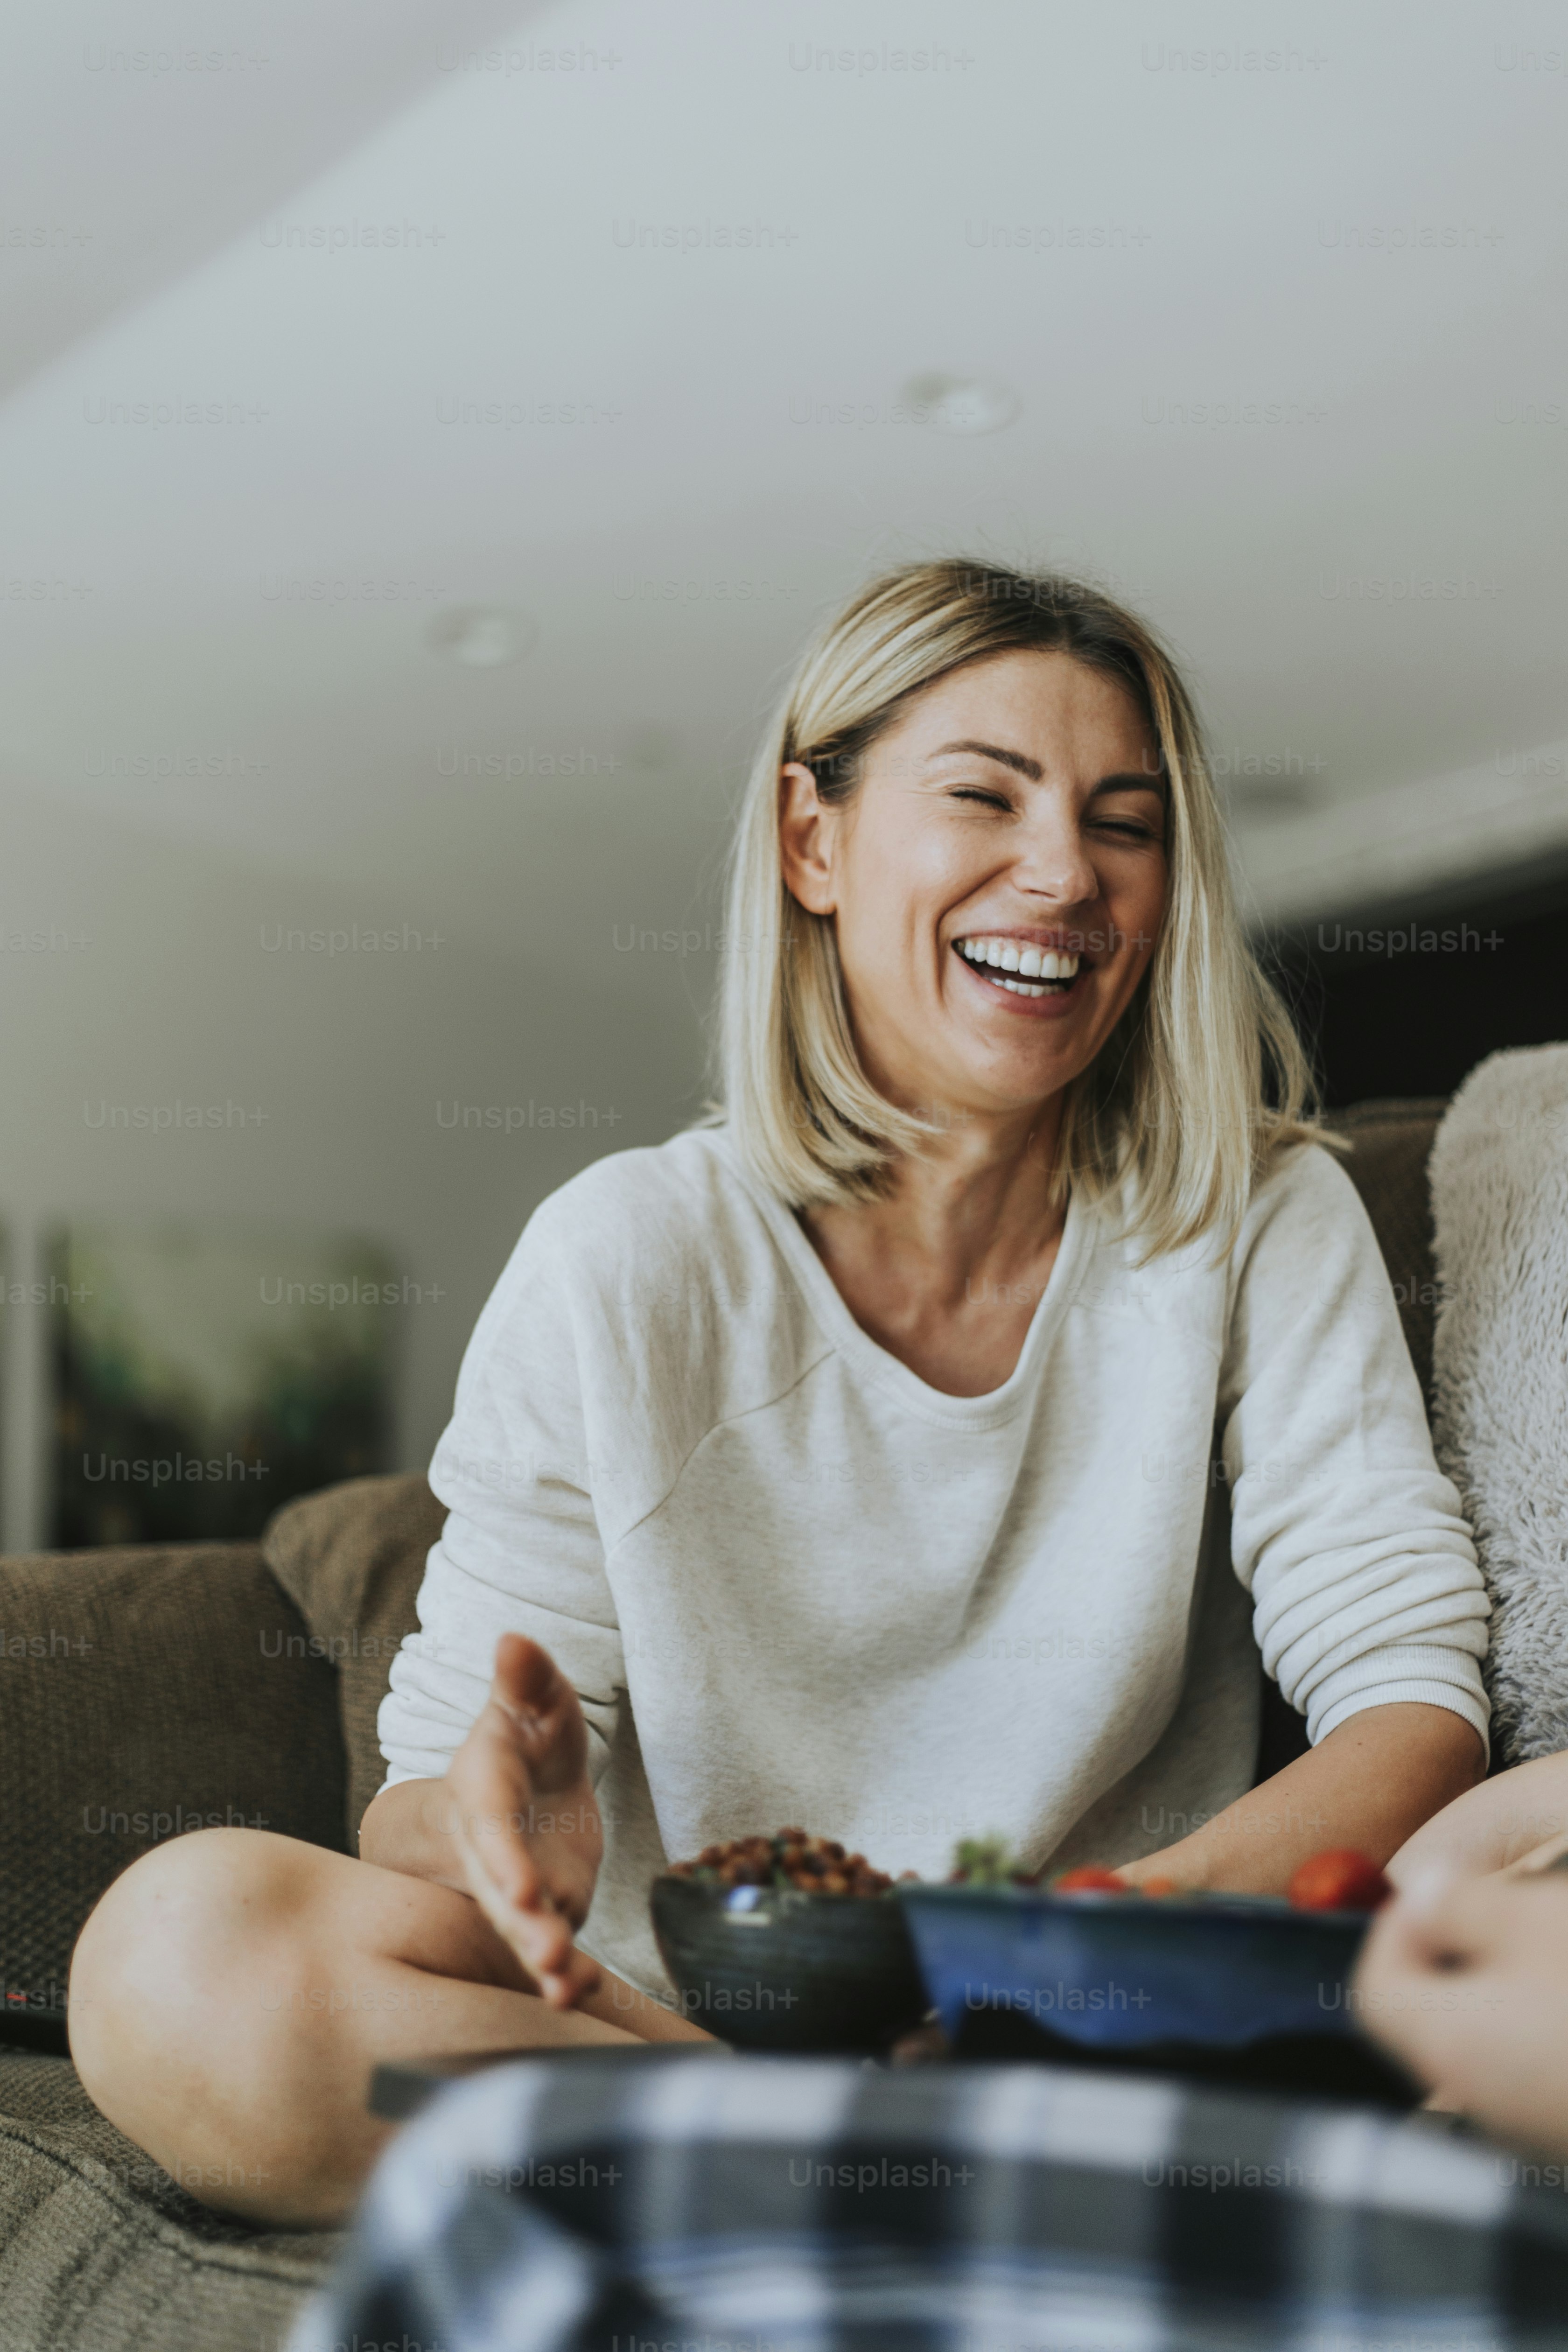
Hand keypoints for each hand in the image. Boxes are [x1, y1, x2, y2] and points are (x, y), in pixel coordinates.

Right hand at [441, 1633, 603, 2008]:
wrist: (528, 1782)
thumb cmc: (526, 1735)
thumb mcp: (531, 1700)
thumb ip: (525, 1677)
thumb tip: (512, 1638)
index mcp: (485, 1792)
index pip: (492, 1829)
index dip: (505, 1859)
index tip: (523, 1889)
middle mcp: (493, 1851)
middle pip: (502, 1891)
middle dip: (522, 1923)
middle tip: (546, 1951)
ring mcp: (519, 1888)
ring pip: (524, 1930)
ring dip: (544, 1960)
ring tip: (564, 1988)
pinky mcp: (550, 1911)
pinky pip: (555, 1948)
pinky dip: (568, 1976)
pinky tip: (583, 1996)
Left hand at [1355, 1868, 1567, 2158]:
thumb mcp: (1535, 1919)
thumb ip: (1460, 1903)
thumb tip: (1419, 1890)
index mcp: (1449, 2045)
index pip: (1376, 1987)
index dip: (1398, 1925)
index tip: (1447, 1888)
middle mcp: (1480, 2101)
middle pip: (1437, 2016)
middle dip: (1469, 1951)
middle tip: (1517, 1909)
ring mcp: (1535, 2127)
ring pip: (1497, 2041)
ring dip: (1519, 1986)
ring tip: (1559, 1946)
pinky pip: (1544, 2071)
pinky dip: (1553, 2029)